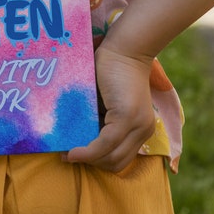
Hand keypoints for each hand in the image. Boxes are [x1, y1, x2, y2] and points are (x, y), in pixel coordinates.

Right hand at [66, 48, 155, 172]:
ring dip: (89, 159)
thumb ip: (100, 122)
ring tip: (70, 153)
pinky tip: (73, 151)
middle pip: (116, 163)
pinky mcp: (126, 116)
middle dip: (92, 164)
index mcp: (140, 130)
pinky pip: (106, 143)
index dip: (98, 162)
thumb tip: (78, 140)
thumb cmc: (111, 72)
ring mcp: (136, 125)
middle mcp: (143, 131)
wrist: (124, 49)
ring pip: (111, 157)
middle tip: (71, 155)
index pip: (120, 159)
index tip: (77, 157)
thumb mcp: (107, 105)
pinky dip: (88, 152)